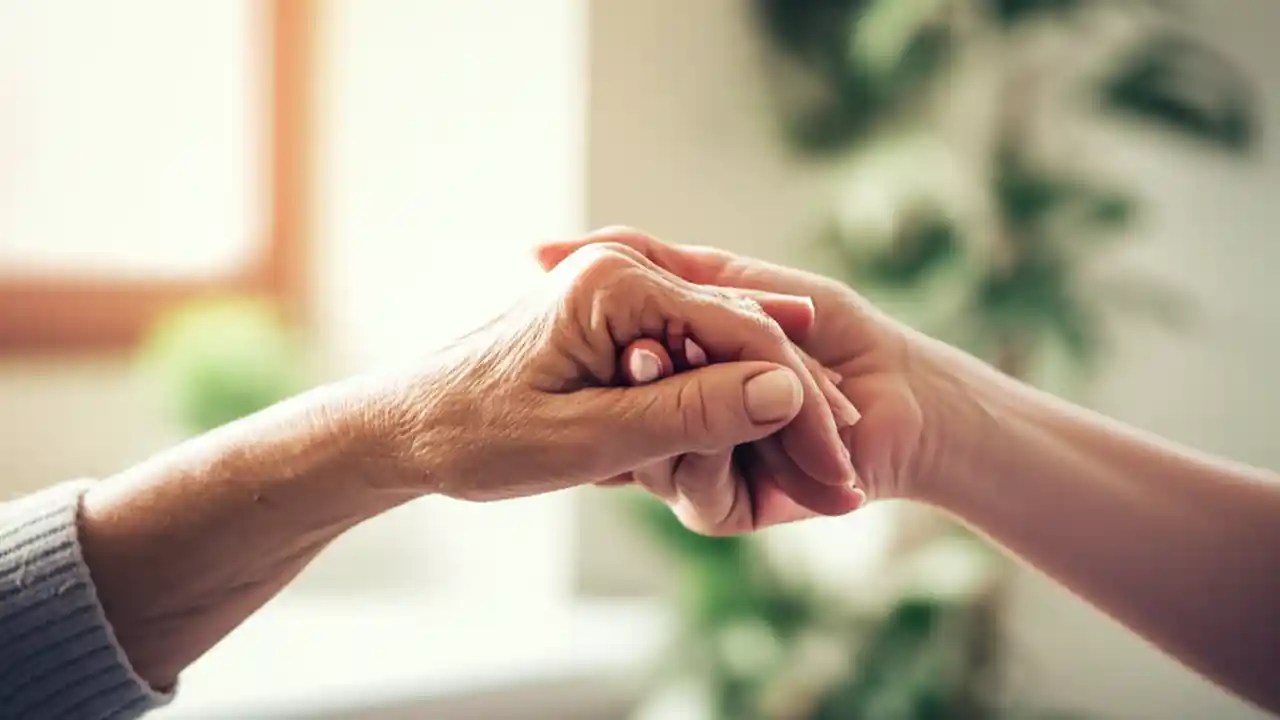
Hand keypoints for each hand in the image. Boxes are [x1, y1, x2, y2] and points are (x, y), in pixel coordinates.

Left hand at [362, 242, 857, 502]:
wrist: (403, 428)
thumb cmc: (476, 436)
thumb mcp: (585, 438)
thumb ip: (686, 412)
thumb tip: (783, 390)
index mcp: (615, 285)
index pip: (741, 338)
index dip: (798, 403)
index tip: (839, 462)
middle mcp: (624, 277)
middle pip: (744, 339)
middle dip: (800, 408)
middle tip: (847, 474)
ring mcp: (620, 297)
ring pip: (727, 349)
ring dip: (774, 410)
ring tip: (829, 465)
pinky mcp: (615, 325)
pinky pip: (695, 359)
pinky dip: (732, 402)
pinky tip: (776, 436)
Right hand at [536, 229, 947, 513]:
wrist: (902, 392)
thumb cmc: (833, 327)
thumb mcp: (732, 279)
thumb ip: (653, 261)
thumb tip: (539, 248)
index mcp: (665, 371)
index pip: (603, 358)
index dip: (591, 336)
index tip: (559, 297)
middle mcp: (670, 423)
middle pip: (619, 407)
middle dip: (630, 377)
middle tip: (634, 351)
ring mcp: (691, 468)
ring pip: (648, 448)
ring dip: (668, 408)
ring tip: (672, 368)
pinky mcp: (719, 507)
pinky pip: (694, 482)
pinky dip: (709, 445)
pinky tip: (728, 418)